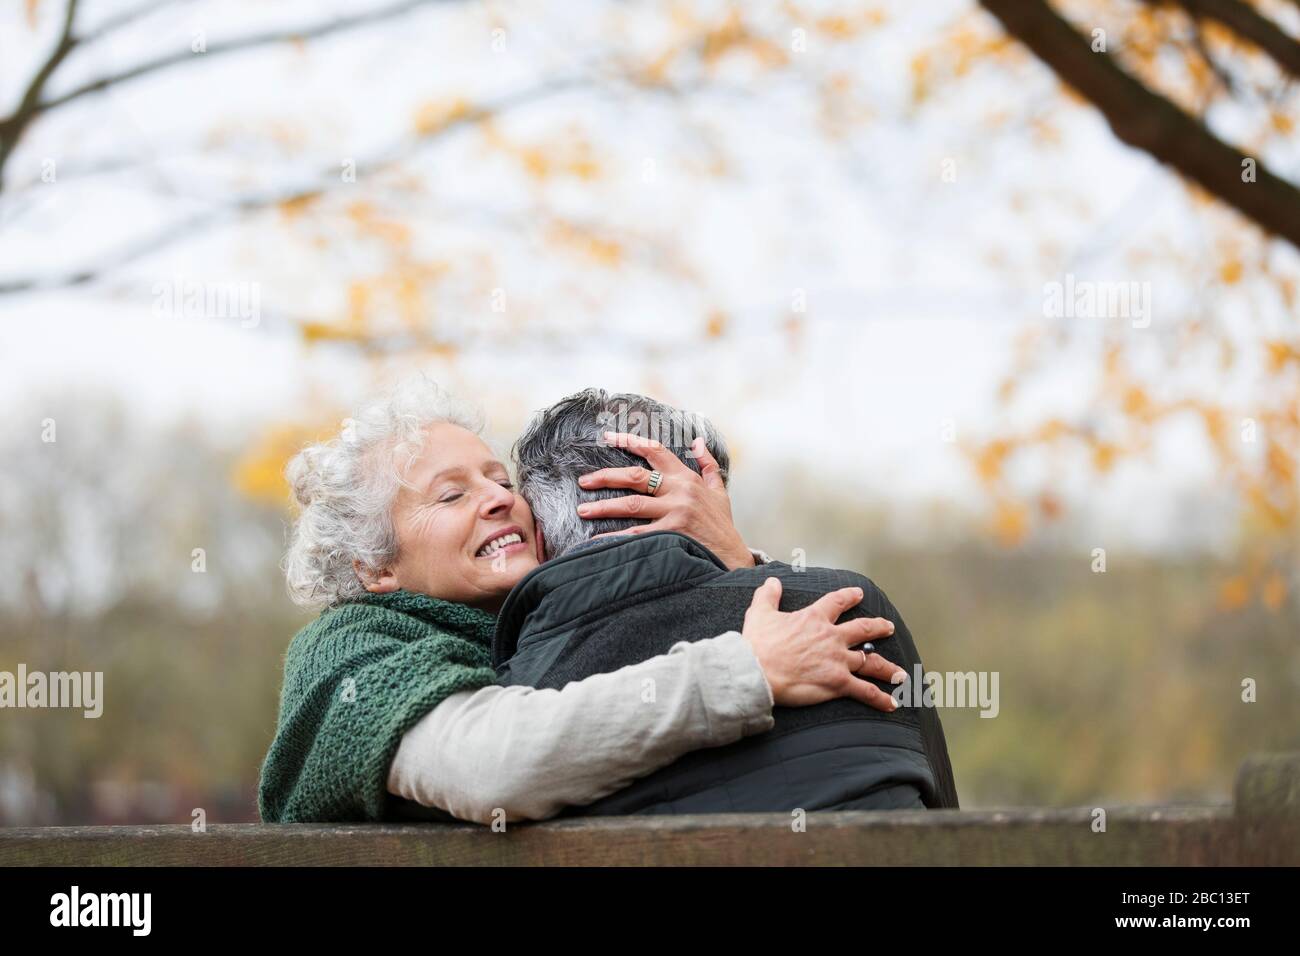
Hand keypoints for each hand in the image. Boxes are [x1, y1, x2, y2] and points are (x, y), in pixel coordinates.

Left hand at [575, 430, 754, 569]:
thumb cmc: (722, 524)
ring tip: (583, 510)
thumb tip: (698, 440)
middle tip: (584, 481)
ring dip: (603, 507)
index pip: (656, 451)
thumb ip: (708, 464)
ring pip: (631, 505)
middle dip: (605, 477)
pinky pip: (636, 533)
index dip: (630, 441)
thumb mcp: (718, 490)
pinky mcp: (671, 533)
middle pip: (635, 477)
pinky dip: (615, 536)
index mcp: (687, 478)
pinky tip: (597, 539)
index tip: (609, 437)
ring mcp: (674, 512)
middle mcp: (679, 491)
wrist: (732, 555)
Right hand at [741, 578, 905, 711]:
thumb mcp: (759, 613)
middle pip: (862, 630)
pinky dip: (880, 698)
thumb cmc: (757, 644)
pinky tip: (892, 704)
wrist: (757, 671)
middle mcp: (831, 637)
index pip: (836, 602)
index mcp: (813, 619)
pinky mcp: (837, 683)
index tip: (858, 594)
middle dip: (878, 628)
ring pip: (870, 662)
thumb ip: (768, 595)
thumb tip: (771, 581)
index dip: (849, 597)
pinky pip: (865, 691)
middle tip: (888, 627)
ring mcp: (837, 661)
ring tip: (900, 673)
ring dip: (887, 668)